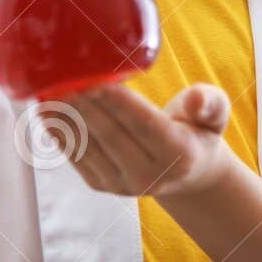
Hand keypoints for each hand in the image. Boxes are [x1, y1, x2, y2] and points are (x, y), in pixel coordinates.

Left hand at [56, 83, 235, 199]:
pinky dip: (60, 132)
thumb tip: (195, 101)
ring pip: (88, 146)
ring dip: (65, 118)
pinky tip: (47, 110)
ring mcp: (122, 185)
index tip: (95, 78)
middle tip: (61, 76)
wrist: (187, 171)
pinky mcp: (102, 185)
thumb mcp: (215, 114)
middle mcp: (149, 176)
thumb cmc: (198, 129)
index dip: (118, 103)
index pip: (145, 125)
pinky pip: (77, 156)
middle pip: (111, 135)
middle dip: (84, 105)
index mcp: (180, 155)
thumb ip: (210, 103)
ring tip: (46, 89)